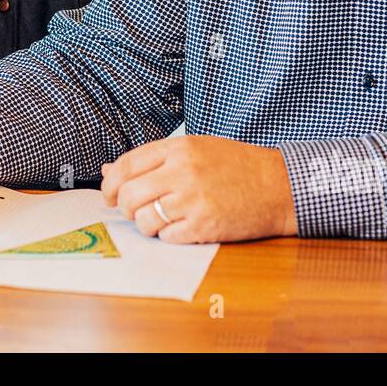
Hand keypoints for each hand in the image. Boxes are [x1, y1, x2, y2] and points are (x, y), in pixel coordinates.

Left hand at [100, 135, 297, 242]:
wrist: (278, 185)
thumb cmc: (236, 166)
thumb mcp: (194, 150)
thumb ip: (152, 160)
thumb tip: (108, 171)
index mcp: (178, 148)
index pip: (126, 165)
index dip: (110, 184)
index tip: (109, 194)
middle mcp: (182, 172)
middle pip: (128, 195)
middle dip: (125, 207)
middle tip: (135, 211)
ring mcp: (193, 200)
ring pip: (144, 220)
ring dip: (147, 224)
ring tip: (163, 219)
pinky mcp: (204, 225)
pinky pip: (167, 236)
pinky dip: (169, 235)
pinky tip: (183, 226)